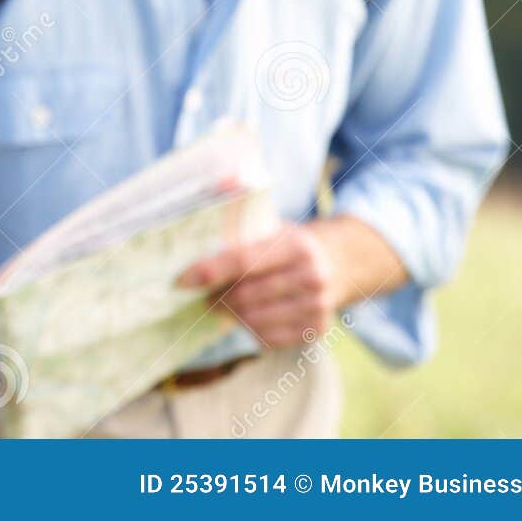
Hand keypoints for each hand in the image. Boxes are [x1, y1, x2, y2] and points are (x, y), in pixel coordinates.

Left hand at [178, 223, 341, 346]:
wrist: (339, 265)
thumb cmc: (289, 244)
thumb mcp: (273, 224)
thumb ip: (243, 213)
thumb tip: (219, 181)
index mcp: (296, 245)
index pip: (243, 261)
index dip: (209, 271)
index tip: (182, 280)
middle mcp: (311, 276)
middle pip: (245, 296)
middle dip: (216, 297)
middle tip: (202, 294)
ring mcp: (317, 306)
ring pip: (254, 321)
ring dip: (231, 315)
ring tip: (222, 304)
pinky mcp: (316, 329)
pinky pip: (268, 339)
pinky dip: (249, 330)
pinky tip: (247, 317)